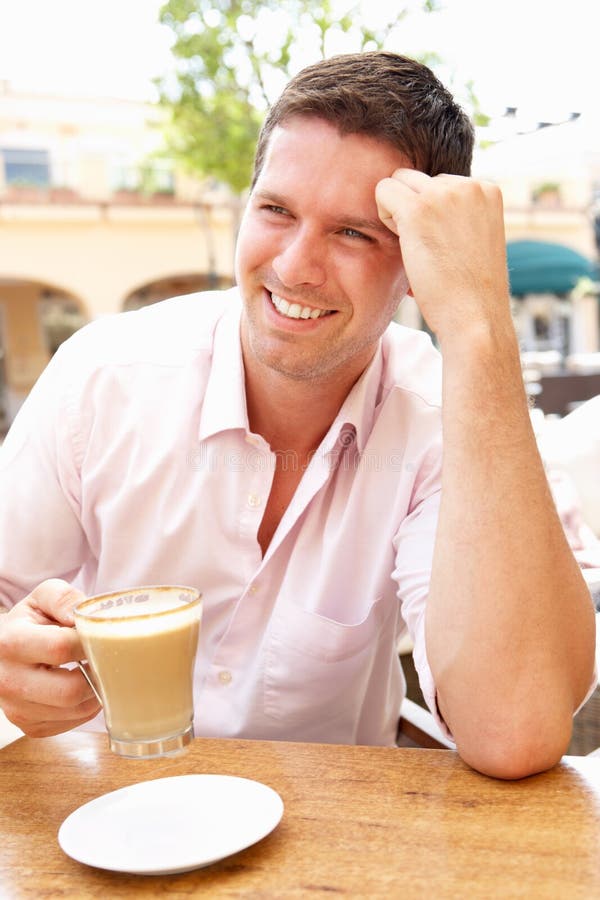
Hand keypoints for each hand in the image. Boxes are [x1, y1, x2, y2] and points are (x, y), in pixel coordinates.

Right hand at [0, 580, 100, 736]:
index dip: (90, 642)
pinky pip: (71, 723)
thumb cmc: (29, 622)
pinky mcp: (28, 726)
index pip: (62, 648)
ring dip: (97, 692)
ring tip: (98, 671)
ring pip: (75, 710)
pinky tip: (85, 688)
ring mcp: (17, 708)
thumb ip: (64, 598)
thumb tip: (86, 616)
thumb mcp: (42, 598)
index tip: (103, 636)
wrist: (3, 651)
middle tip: (109, 660)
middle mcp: (9, 680)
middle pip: (71, 690)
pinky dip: (87, 707)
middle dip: (98, 675)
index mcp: (11, 643)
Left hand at [375, 169, 511, 343]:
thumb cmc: (471, 291)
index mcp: (487, 190)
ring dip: (397, 212)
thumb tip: (429, 211)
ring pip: (398, 181)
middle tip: (424, 248)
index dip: (430, 214)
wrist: (475, 317)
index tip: (440, 244)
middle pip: (418, 179)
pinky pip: (383, 191)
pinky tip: (401, 244)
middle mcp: (468, 185)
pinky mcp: (418, 208)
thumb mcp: (473, 241)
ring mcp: (444, 194)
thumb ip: (457, 217)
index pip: (440, 183)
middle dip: (412, 209)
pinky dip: (384, 216)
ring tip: (415, 248)